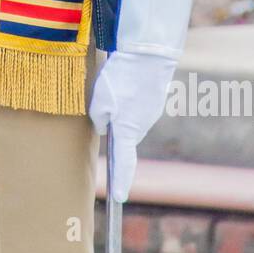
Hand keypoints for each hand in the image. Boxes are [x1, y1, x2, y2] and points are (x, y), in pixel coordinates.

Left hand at [88, 50, 176, 201]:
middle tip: (104, 111)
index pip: (124, 163)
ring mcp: (151, 111)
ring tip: (111, 86)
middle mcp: (142, 125)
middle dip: (115, 130)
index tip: (119, 198)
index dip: (120, 181)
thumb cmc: (121, 79)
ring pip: (130, 117)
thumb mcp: (99, 103)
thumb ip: (99, 120)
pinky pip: (137, 103)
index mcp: (128, 131)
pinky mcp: (154, 97)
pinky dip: (129, 96)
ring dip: (120, 108)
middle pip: (124, 135)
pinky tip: (123, 81)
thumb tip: (105, 127)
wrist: (148, 54)